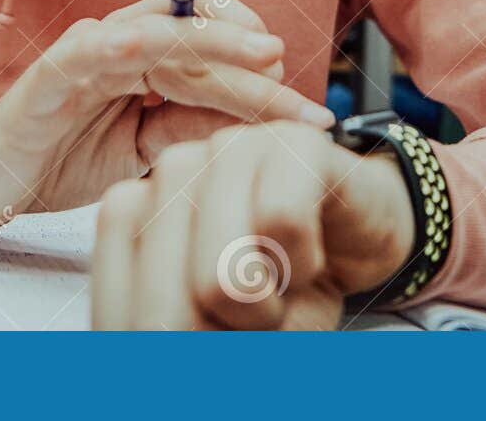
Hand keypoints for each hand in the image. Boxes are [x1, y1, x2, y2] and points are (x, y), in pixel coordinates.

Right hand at [0, 0, 334, 233]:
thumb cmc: (61, 156)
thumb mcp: (142, 149)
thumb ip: (189, 127)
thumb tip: (256, 125)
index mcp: (142, 54)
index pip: (207, 28)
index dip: (251, 45)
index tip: (292, 86)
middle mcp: (118, 41)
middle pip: (197, 32)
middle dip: (255, 59)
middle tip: (303, 91)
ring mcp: (84, 52)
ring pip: (160, 35)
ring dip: (218, 46)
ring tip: (266, 59)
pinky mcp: (50, 76)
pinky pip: (92, 51)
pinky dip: (126, 44)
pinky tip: (159, 52)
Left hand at [91, 122, 415, 329]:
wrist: (363, 235)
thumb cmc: (286, 285)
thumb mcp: (223, 329)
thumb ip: (174, 329)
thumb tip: (157, 344)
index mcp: (138, 216)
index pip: (121, 312)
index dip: (176, 342)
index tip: (213, 330)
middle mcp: (169, 172)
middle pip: (165, 305)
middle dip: (224, 338)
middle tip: (258, 316)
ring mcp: (226, 148)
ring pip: (219, 274)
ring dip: (267, 309)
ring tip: (283, 284)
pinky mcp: (290, 141)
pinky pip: (281, 228)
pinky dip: (305, 265)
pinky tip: (310, 255)